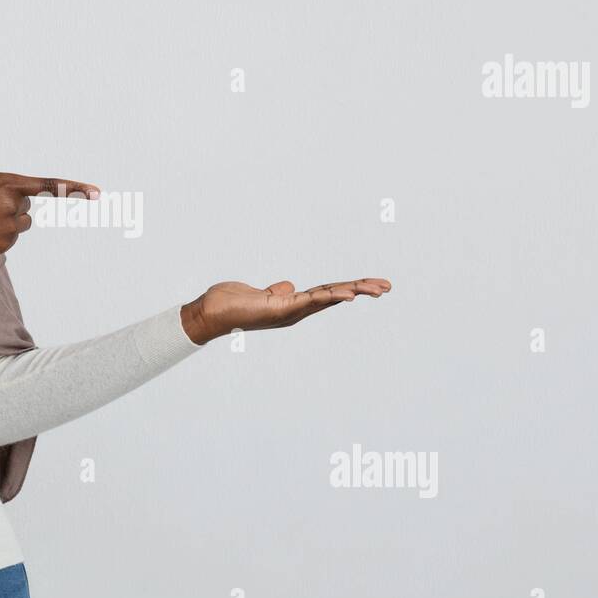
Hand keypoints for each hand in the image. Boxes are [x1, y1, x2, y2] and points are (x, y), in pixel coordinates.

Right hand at [0, 171, 99, 261]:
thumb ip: (5, 190)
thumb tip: (24, 208)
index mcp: (5, 182)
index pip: (47, 185)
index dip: (74, 188)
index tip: (97, 193)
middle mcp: (11, 205)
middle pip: (26, 204)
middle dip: (12, 204)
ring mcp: (8, 227)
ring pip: (21, 222)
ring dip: (7, 220)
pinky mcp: (4, 245)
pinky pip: (11, 237)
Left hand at [180, 278, 391, 344]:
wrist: (210, 313)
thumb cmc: (231, 304)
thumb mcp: (259, 294)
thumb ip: (277, 292)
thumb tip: (288, 286)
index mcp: (294, 304)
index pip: (328, 293)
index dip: (350, 288)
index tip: (372, 284)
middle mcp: (296, 310)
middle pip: (335, 296)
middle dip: (362, 290)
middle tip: (388, 286)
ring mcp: (290, 310)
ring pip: (328, 298)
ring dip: (353, 291)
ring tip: (377, 288)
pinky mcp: (280, 308)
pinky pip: (310, 301)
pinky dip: (329, 297)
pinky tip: (346, 294)